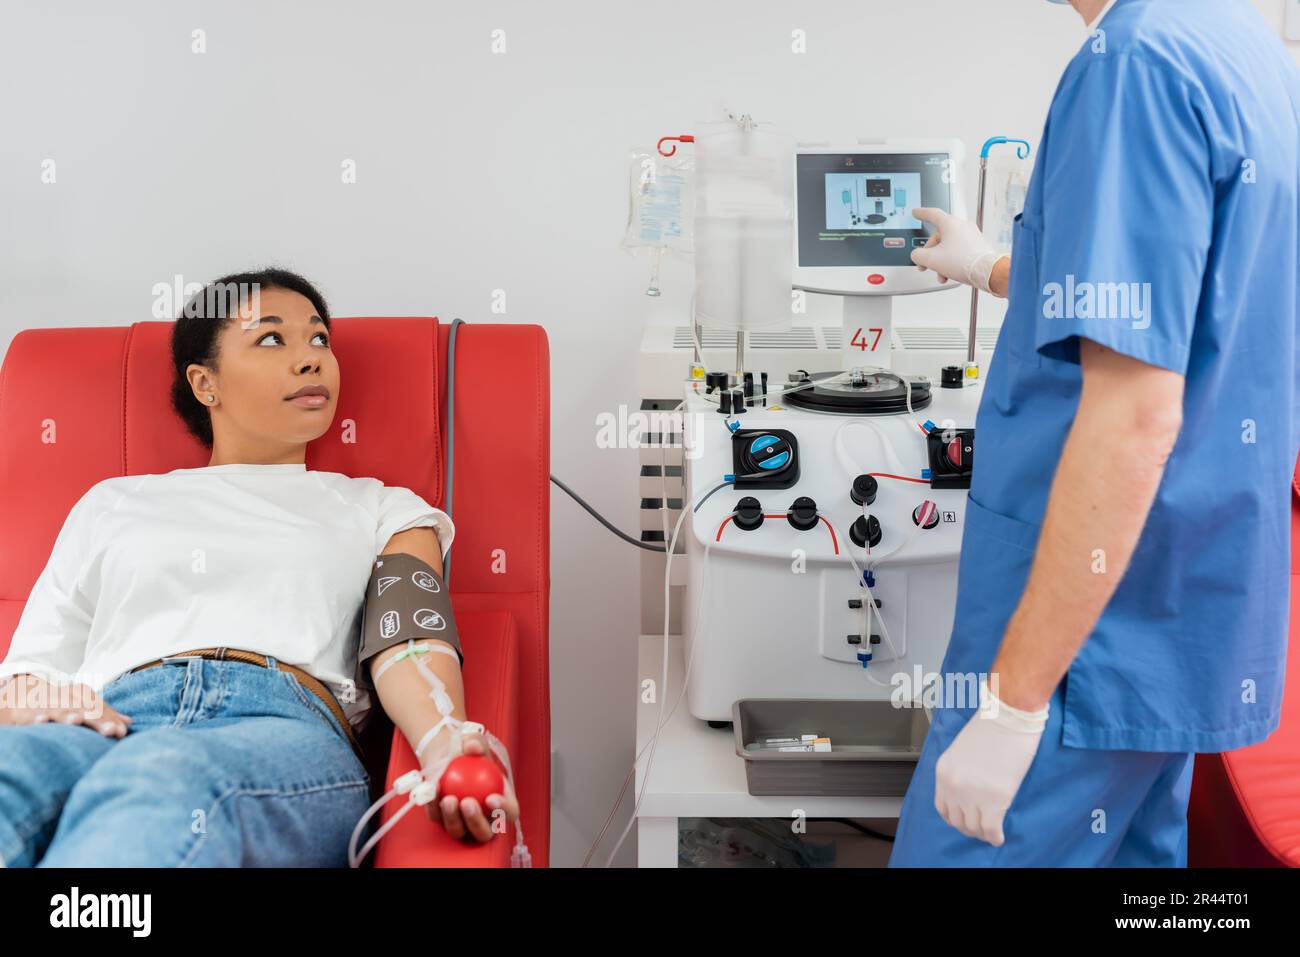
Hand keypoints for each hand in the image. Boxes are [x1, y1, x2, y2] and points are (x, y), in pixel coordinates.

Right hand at [0, 674, 131, 737]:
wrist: (22, 697)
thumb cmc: (59, 705)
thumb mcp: (81, 706)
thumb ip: (103, 714)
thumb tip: (128, 723)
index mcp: (79, 694)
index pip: (99, 706)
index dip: (111, 718)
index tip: (123, 732)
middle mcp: (64, 696)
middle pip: (84, 708)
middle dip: (98, 720)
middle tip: (112, 731)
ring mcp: (45, 703)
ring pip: (59, 709)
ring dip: (67, 714)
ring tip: (77, 721)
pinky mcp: (26, 712)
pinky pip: (31, 715)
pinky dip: (36, 717)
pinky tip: (41, 721)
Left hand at [419, 728, 519, 842]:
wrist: (446, 754)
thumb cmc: (468, 751)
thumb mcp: (474, 741)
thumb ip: (476, 741)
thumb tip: (472, 747)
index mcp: (501, 801)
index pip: (510, 812)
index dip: (504, 810)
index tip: (491, 798)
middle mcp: (484, 818)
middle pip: (484, 832)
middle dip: (476, 822)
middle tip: (467, 803)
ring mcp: (462, 822)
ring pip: (458, 831)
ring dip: (452, 819)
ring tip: (448, 799)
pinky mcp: (442, 820)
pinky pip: (437, 818)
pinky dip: (433, 806)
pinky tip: (432, 792)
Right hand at [910, 207, 1006, 295]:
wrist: (986, 272)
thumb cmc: (963, 262)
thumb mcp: (931, 259)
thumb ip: (918, 255)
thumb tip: (917, 256)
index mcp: (950, 224)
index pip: (932, 214)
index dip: (922, 213)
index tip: (917, 213)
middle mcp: (962, 226)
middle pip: (939, 236)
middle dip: (930, 252)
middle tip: (924, 264)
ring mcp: (971, 236)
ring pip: (949, 246)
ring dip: (941, 260)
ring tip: (940, 274)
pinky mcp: (977, 246)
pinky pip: (959, 251)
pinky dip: (951, 261)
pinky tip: (951, 273)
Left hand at [933, 677, 1046, 845]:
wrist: (1009, 714)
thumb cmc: (991, 724)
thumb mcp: (963, 748)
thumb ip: (962, 770)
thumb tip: (970, 788)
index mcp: (943, 770)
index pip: (942, 807)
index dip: (954, 817)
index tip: (965, 820)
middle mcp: (953, 785)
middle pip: (957, 821)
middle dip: (969, 828)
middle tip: (981, 829)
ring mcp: (973, 794)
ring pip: (973, 828)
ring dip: (982, 833)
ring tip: (991, 832)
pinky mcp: (995, 799)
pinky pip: (991, 830)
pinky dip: (995, 837)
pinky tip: (1000, 837)